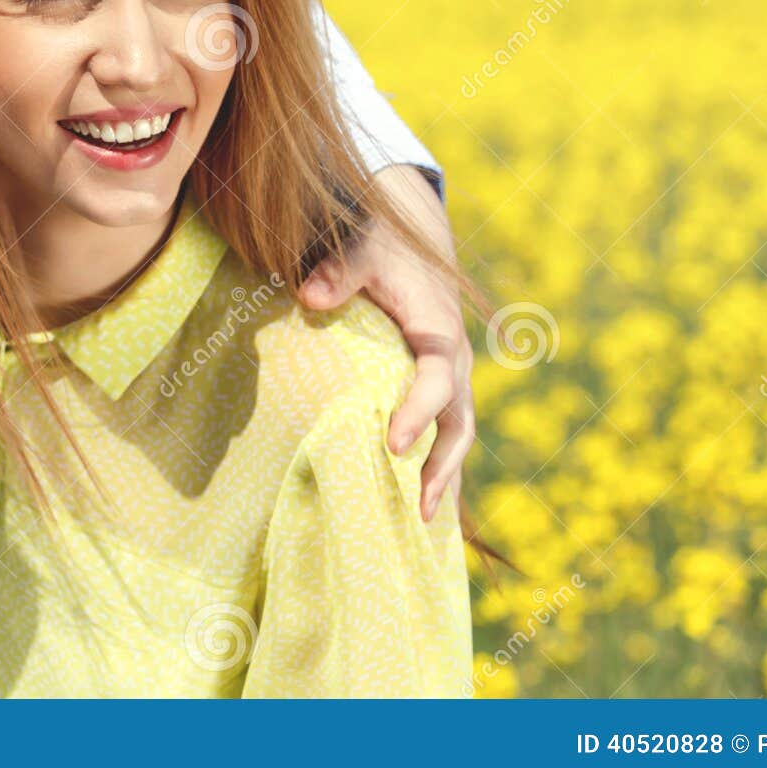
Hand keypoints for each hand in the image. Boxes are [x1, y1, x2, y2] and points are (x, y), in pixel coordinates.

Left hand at [296, 165, 473, 522]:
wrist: (409, 243)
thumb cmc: (381, 248)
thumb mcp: (362, 249)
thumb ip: (338, 271)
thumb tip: (307, 295)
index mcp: (438, 332)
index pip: (437, 380)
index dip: (419, 412)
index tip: (394, 445)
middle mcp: (454, 361)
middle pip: (459, 422)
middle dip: (442, 467)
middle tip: (417, 508)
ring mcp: (450, 379)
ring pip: (457, 436)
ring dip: (442, 479)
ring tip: (421, 524)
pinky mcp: (437, 389)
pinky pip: (443, 435)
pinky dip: (434, 469)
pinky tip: (413, 507)